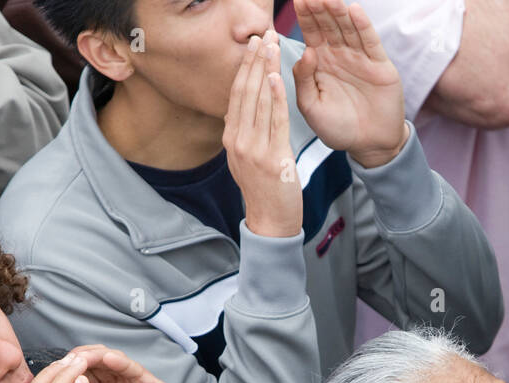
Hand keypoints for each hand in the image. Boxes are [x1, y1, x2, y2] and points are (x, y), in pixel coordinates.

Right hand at [224, 31, 302, 238]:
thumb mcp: (246, 158)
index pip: (237, 94)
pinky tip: (277, 77)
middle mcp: (237, 141)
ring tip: (272, 45)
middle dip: (254, 60)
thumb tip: (244, 108)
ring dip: (266, 70)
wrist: (271, 220)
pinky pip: (275, 121)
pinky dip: (275, 97)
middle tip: (263, 34)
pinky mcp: (272, 157)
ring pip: (259, 101)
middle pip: (245, 92)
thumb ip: (245, 133)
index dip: (244, 67)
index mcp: (231, 138)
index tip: (253, 44)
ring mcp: (253, 150)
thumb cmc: (264, 189)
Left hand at [292, 0, 408, 167]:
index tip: (298, 1)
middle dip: (320, 9)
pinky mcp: (379, 65)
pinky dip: (363, 26)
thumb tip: (306, 51)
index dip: (305, 17)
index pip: (311, 33)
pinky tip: (354, 11)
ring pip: (348, 29)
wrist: (368, 144)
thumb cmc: (337, 128)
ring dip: (339, 12)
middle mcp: (340, 55)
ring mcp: (360, 58)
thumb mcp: (311, 107)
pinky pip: (370, 42)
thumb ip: (303, 80)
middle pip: (329, 25)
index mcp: (320, 63)